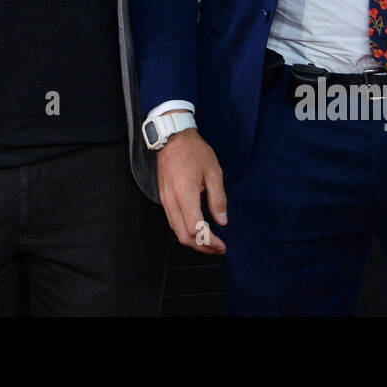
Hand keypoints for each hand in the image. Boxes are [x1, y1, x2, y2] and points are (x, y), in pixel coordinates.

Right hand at [156, 127, 226, 253]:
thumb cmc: (194, 151)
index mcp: (185, 194)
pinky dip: (185, 231)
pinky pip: (173, 221)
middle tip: (218, 248)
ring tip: (210, 242)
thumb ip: (218, 198)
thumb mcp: (213, 172)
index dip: (210, 242)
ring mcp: (165, 200)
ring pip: (176, 231)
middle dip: (202, 247)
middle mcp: (171, 201)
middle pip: (184, 236)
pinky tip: (197, 229)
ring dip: (193, 241)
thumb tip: (222, 221)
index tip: (222, 245)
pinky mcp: (163, 198)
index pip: (195, 229)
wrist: (172, 138)